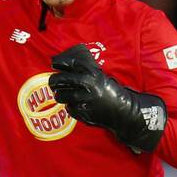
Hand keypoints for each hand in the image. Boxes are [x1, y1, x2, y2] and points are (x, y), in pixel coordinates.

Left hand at [49, 45, 166, 153]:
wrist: (123, 111)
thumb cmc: (112, 93)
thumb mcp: (102, 78)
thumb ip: (88, 74)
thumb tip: (69, 68)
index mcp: (94, 74)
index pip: (72, 64)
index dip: (60, 63)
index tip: (54, 63)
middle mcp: (88, 85)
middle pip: (61, 80)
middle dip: (54, 80)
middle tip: (52, 82)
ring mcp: (84, 100)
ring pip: (62, 96)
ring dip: (60, 95)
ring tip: (61, 94)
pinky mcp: (83, 113)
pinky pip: (69, 108)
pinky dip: (69, 106)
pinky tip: (73, 105)